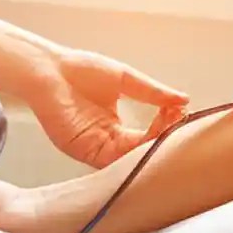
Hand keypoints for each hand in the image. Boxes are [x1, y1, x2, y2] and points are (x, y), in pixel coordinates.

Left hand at [26, 47, 188, 167]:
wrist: (49, 69)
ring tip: (166, 132)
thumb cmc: (79, 70)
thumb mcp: (124, 79)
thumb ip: (152, 93)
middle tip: (177, 124)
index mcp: (114, 127)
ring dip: (149, 149)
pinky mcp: (82, 150)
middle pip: (141, 152)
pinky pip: (111, 163)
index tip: (179, 112)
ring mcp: (94, 148)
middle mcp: (106, 141)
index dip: (165, 127)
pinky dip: (130, 156)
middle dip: (162, 140)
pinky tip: (144, 141)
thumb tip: (184, 99)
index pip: (147, 136)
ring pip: (129, 161)